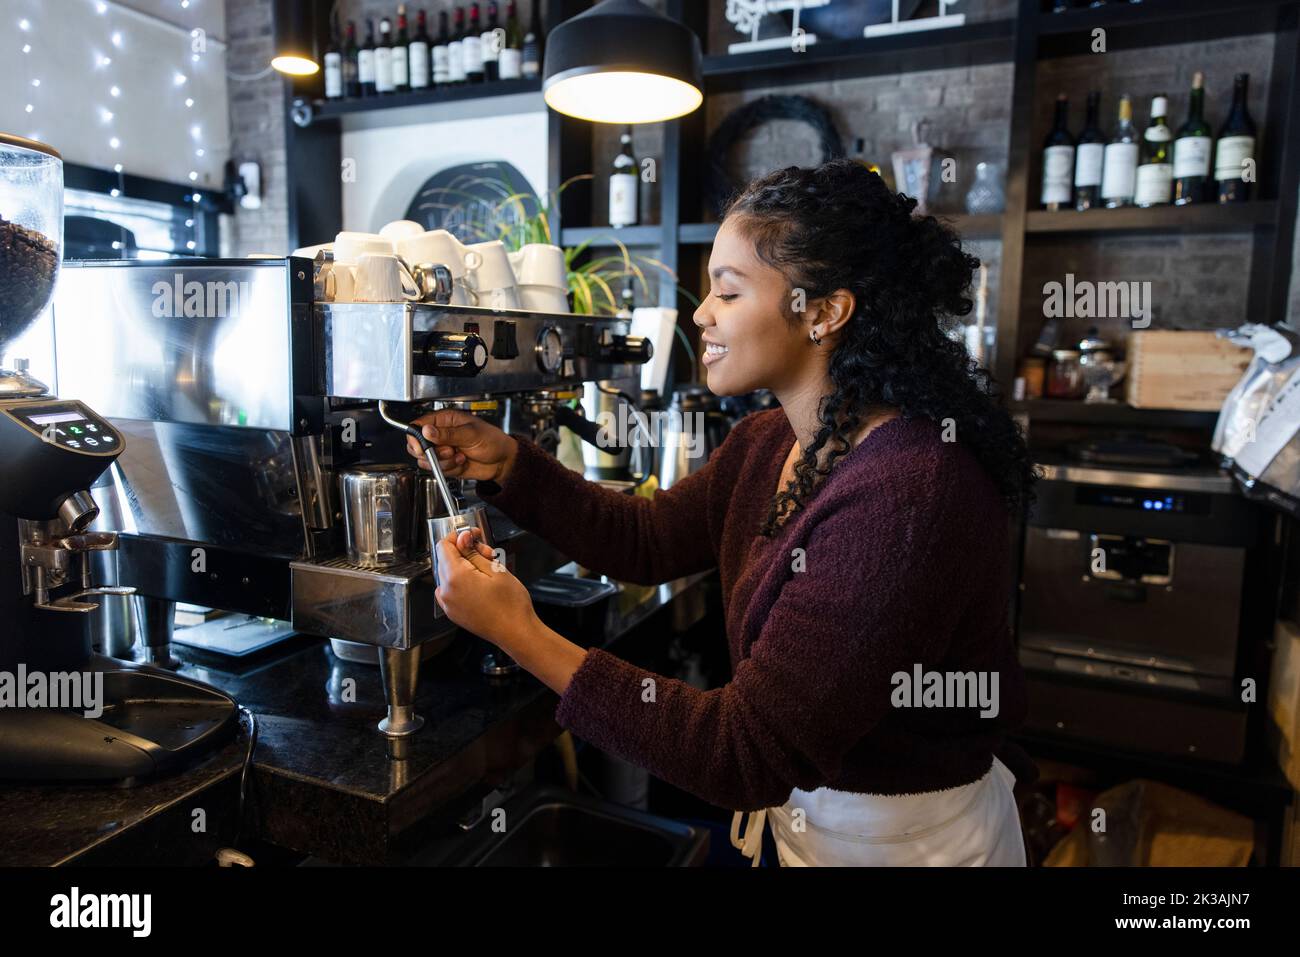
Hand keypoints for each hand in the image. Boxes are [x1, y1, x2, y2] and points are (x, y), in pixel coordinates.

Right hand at [405, 409, 518, 484]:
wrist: (502, 461)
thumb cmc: (492, 440)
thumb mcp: (471, 434)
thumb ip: (448, 434)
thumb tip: (427, 431)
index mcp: (445, 420)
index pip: (419, 426)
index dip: (416, 437)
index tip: (421, 446)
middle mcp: (440, 435)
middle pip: (417, 446)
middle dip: (432, 452)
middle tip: (449, 450)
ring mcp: (443, 451)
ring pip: (426, 461)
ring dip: (444, 462)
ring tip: (460, 456)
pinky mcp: (446, 465)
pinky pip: (438, 470)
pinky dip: (450, 469)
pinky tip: (462, 462)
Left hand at [433, 529, 538, 648]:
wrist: (516, 632)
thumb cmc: (511, 604)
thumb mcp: (495, 569)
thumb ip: (473, 552)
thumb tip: (461, 538)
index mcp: (455, 578)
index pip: (443, 546)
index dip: (459, 536)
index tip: (473, 535)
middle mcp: (446, 592)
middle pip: (446, 560)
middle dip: (465, 552)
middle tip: (488, 554)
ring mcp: (448, 604)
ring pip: (449, 574)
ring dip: (465, 567)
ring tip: (488, 571)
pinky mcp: (454, 613)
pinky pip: (451, 589)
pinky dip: (462, 582)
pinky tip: (481, 584)